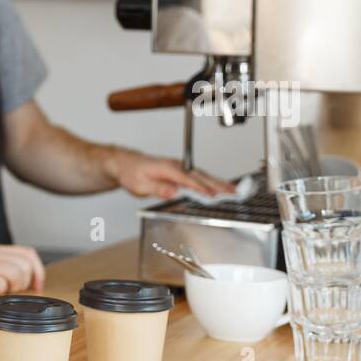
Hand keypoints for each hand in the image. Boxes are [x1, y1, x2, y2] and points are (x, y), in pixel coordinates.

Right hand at [0, 244, 45, 295]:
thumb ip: (11, 270)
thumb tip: (36, 283)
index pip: (28, 253)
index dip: (38, 272)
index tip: (37, 286)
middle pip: (25, 265)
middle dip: (22, 283)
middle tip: (10, 290)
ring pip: (15, 274)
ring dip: (12, 288)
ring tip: (1, 291)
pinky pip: (0, 285)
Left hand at [106, 149, 235, 199]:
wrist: (126, 164)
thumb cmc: (131, 174)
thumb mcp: (139, 185)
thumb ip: (157, 188)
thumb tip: (173, 192)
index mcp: (167, 169)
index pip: (188, 180)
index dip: (201, 189)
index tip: (214, 196)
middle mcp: (177, 166)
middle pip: (201, 176)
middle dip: (218, 185)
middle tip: (234, 193)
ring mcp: (180, 168)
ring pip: (203, 175)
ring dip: (219, 183)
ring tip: (234, 191)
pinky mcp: (181, 171)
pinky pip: (199, 176)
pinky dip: (212, 181)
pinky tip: (221, 187)